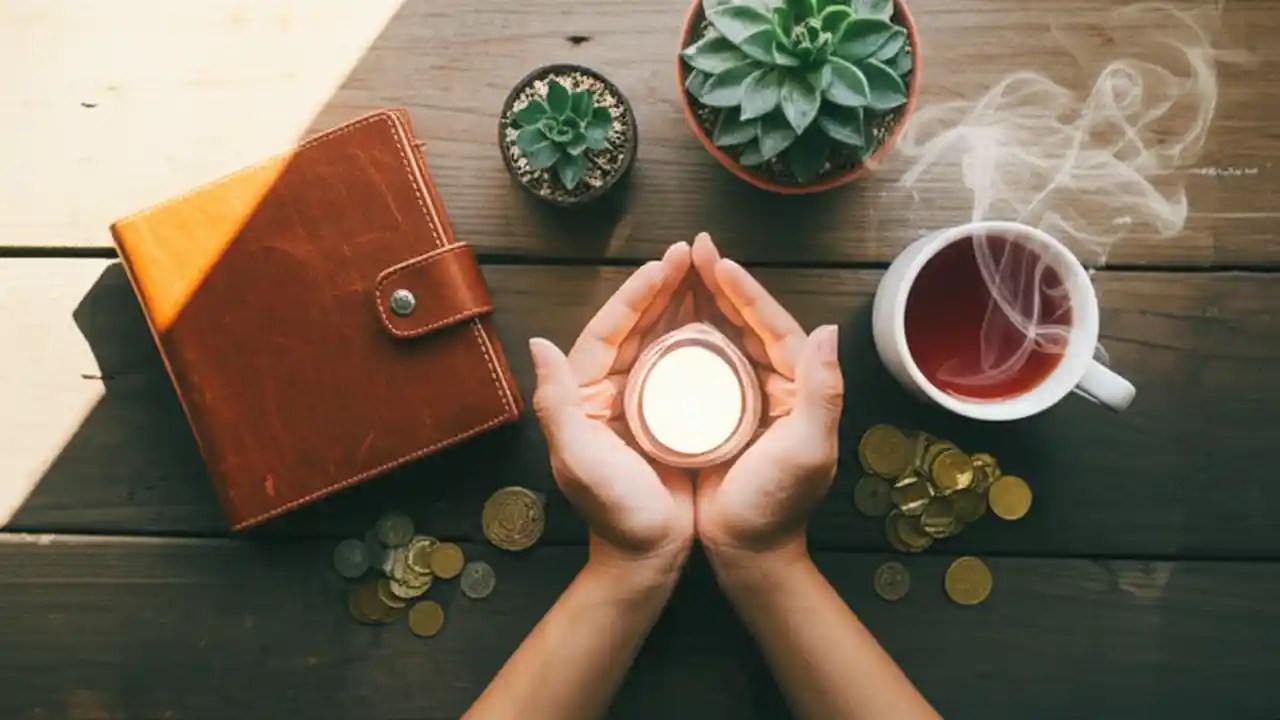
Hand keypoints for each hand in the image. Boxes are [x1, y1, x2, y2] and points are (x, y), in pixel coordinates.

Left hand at [529, 242, 695, 577]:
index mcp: (583, 394)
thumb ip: (556, 404)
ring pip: (658, 339)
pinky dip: (696, 337)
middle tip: (690, 253)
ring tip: (705, 271)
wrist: (648, 555)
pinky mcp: (666, 416)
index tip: (663, 264)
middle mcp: (607, 391)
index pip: (607, 331)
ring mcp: (638, 402)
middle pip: (635, 327)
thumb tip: (538, 345)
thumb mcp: (579, 458)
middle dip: (661, 288)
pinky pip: (680, 365)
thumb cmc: (615, 512)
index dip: (634, 295)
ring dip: (680, 304)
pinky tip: (718, 318)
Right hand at [688, 233, 843, 564]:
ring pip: (722, 335)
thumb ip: (823, 393)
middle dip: (720, 283)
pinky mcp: (718, 411)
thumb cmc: (776, 506)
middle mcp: (775, 383)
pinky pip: (702, 361)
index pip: (775, 326)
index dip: (747, 292)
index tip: (718, 262)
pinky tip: (663, 316)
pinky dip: (685, 334)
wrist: (746, 550)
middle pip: (746, 322)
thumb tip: (827, 331)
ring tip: (676, 268)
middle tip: (693, 247)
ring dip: (701, 300)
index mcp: (800, 386)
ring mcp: (745, 396)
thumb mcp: (808, 450)